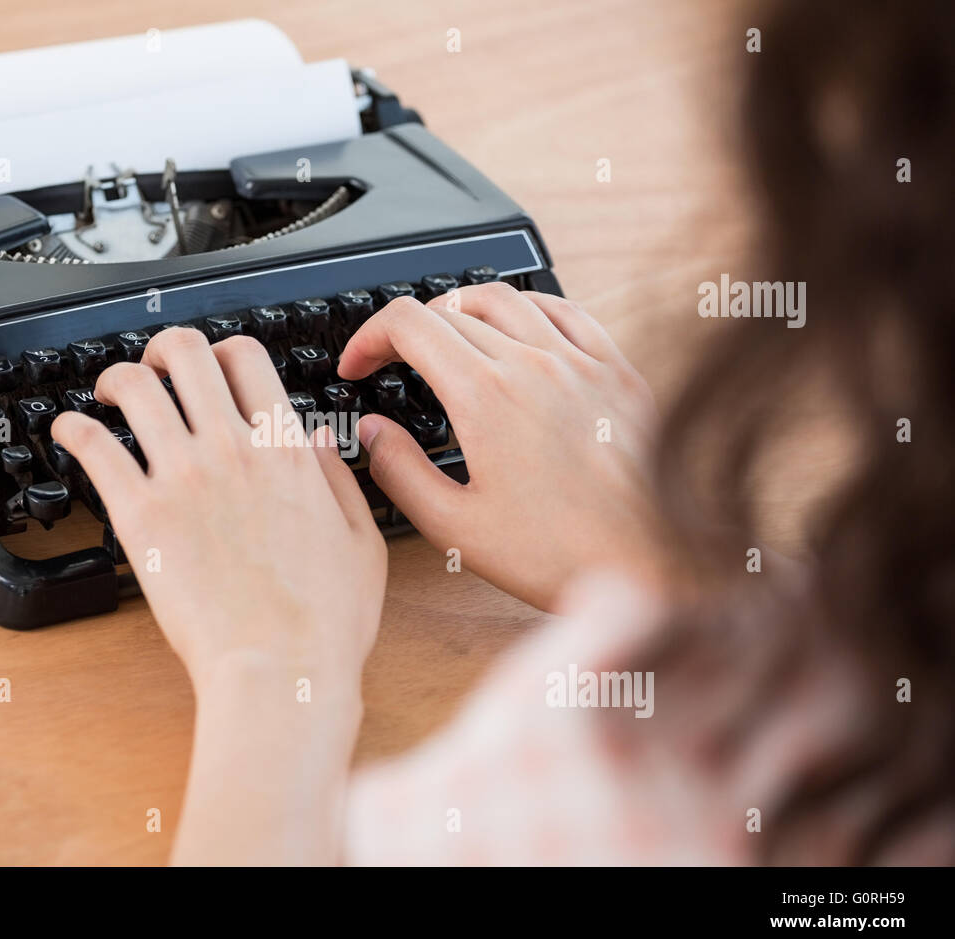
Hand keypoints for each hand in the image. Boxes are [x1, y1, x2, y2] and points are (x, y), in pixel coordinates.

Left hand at [52, 328, 387, 864]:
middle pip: (186, 354)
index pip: (247, 358)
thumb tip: (316, 435)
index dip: (225, 351)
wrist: (280, 670)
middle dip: (164, 349)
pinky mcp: (141, 514)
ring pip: (134, 385)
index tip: (214, 369)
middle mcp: (233, 449)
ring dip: (115, 377)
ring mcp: (183, 477)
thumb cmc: (323, 622)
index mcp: (286, 451)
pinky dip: (75, 428)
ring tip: (107, 393)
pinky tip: (71, 432)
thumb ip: (338, 477)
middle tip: (155, 369)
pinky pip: (94, 446)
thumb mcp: (361, 539)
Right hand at [337, 283, 663, 610]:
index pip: (409, 324)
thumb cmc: (563, 554)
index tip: (359, 366)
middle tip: (391, 363)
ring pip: (506, 296)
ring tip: (445, 337)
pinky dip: (527, 308)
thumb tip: (375, 433)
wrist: (656, 564)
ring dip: (460, 308)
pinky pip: (565, 310)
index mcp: (486, 398)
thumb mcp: (456, 528)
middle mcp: (534, 365)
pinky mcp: (617, 371)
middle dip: (405, 331)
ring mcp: (580, 362)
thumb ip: (401, 472)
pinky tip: (519, 330)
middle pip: (450, 308)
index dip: (369, 338)